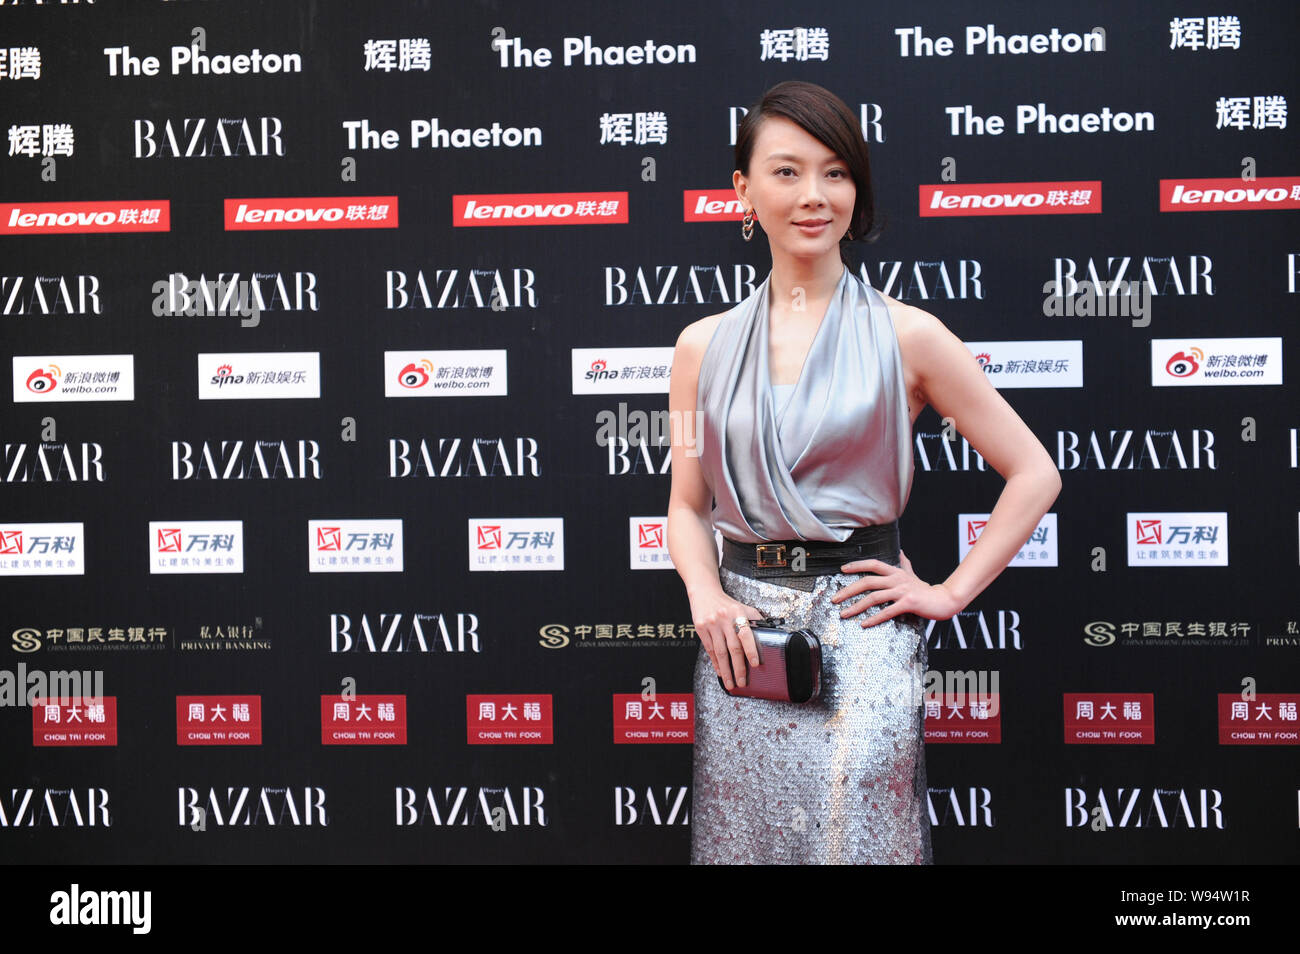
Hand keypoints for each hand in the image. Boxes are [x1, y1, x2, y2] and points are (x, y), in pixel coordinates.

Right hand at [688, 588, 765, 689]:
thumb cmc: (727, 604)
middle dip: (738, 667)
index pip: (746, 634)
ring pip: (720, 652)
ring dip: (726, 670)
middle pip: (732, 647)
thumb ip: (755, 620)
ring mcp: (711, 624)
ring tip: (730, 683)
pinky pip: (709, 649)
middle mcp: (724, 619)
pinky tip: (720, 671)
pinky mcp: (701, 628)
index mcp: (738, 613)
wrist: (705, 592)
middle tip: (742, 682)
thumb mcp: (743, 607)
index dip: (751, 650)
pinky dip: (715, 663)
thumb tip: (770, 634)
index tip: (755, 664)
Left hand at [829, 549, 962, 626]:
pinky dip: (874, 618)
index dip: (857, 565)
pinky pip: (887, 611)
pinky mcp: (908, 603)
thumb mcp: (913, 575)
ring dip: (856, 607)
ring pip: (874, 597)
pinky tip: (864, 623)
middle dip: (848, 590)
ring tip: (844, 614)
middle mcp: (897, 579)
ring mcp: (902, 591)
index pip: (872, 564)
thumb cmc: (925, 590)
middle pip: (867, 582)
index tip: (842, 569)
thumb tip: (901, 553)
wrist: (943, 600)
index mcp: (895, 572)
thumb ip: (905, 564)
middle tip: (835, 599)